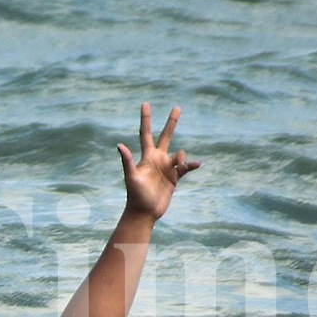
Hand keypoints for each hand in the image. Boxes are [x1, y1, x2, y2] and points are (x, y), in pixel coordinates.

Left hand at [118, 103, 197, 220]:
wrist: (144, 212)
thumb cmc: (135, 195)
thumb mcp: (131, 177)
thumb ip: (127, 161)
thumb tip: (119, 145)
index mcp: (146, 156)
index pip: (146, 133)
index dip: (146, 118)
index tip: (145, 103)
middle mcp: (157, 159)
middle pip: (166, 136)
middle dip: (171, 122)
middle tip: (177, 108)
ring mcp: (166, 167)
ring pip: (179, 154)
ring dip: (182, 157)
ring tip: (180, 165)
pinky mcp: (174, 178)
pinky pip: (185, 168)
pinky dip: (191, 165)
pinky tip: (196, 164)